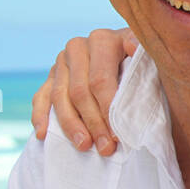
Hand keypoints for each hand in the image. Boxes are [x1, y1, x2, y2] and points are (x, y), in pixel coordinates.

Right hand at [32, 27, 138, 153]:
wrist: (126, 49)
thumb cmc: (143, 59)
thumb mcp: (148, 53)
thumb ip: (144, 52)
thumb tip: (134, 48)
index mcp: (102, 40)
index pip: (100, 80)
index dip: (108, 110)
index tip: (118, 135)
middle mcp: (78, 47)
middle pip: (80, 92)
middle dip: (93, 123)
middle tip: (105, 148)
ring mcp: (62, 61)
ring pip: (60, 97)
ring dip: (70, 125)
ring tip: (84, 146)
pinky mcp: (51, 74)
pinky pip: (41, 96)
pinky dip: (40, 115)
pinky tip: (42, 134)